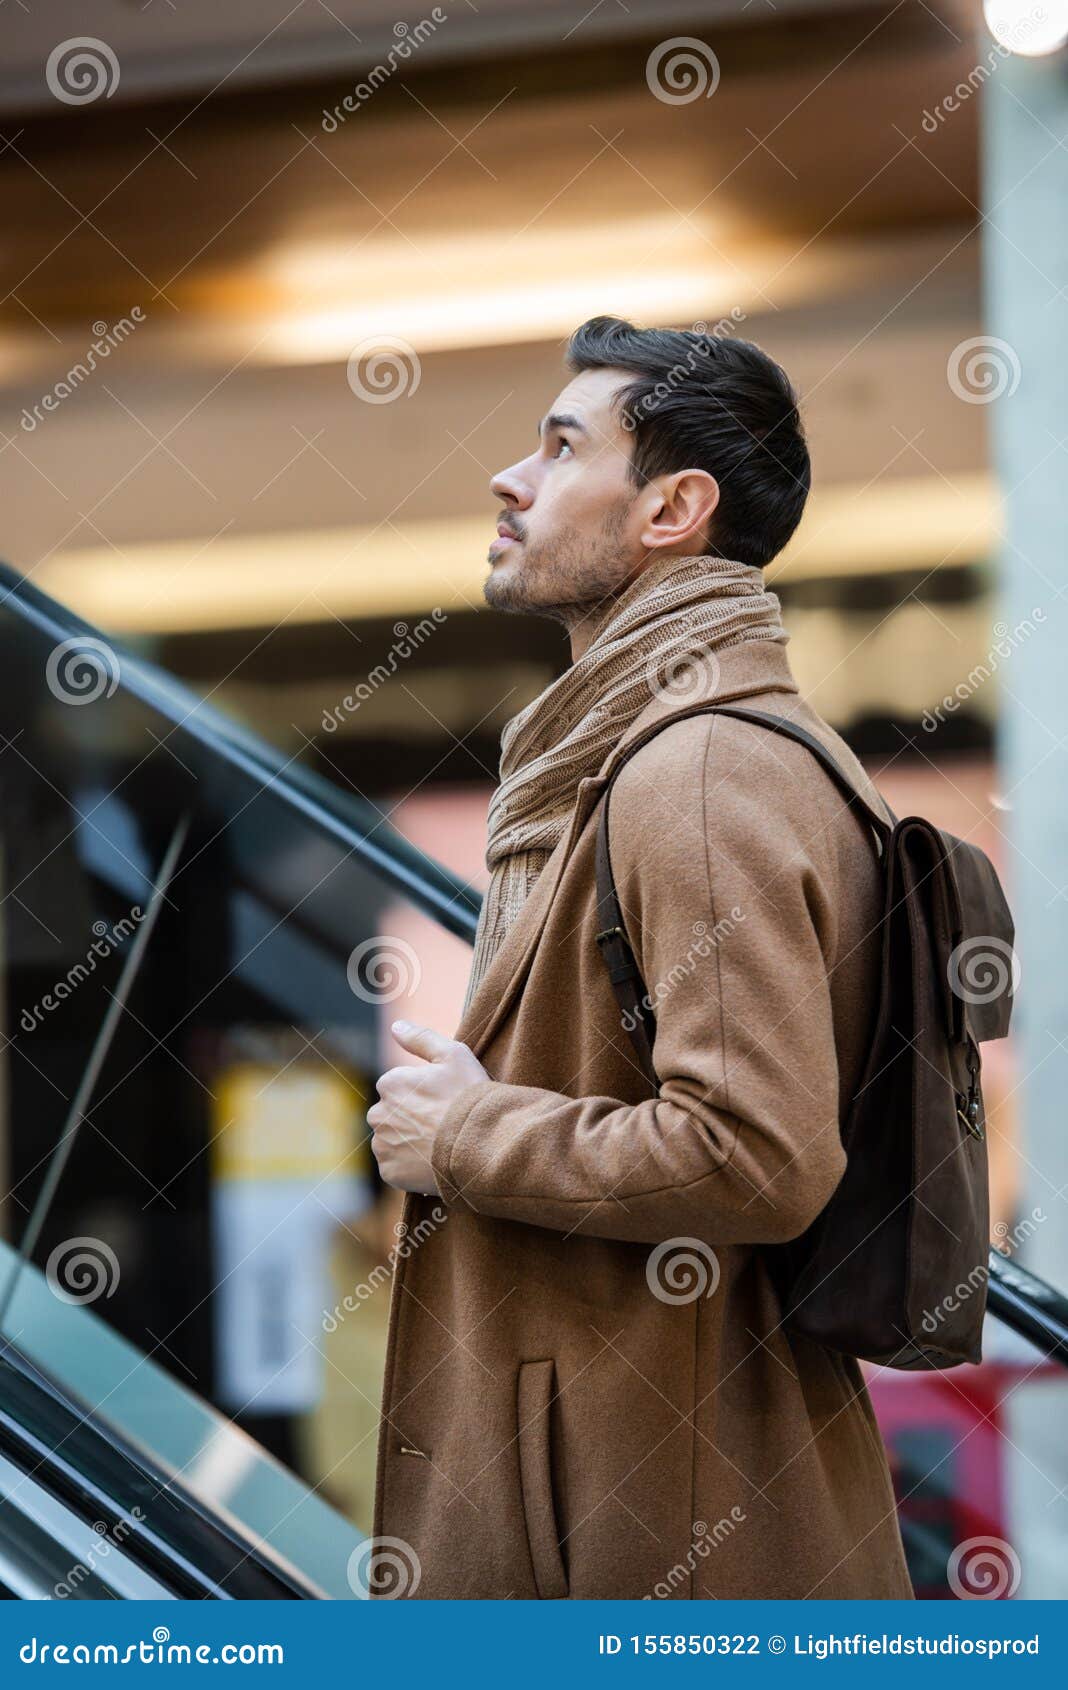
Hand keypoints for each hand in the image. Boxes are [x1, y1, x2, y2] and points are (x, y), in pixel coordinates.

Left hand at [368, 1020, 489, 1194]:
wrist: (481, 1144)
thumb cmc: (469, 1097)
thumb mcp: (453, 1055)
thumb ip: (420, 1038)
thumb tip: (395, 1027)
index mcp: (389, 1083)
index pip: (399, 1088)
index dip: (423, 1095)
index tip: (444, 1102)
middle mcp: (378, 1114)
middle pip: (392, 1115)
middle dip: (410, 1119)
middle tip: (441, 1125)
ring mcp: (383, 1146)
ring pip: (392, 1141)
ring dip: (409, 1143)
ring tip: (439, 1145)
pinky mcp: (390, 1172)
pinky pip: (396, 1167)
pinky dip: (410, 1167)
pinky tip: (432, 1162)